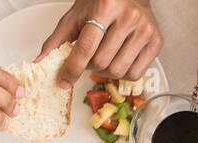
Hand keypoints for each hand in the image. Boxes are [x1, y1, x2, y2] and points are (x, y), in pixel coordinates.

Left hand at [39, 0, 162, 87]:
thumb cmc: (102, 2)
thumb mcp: (76, 15)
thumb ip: (57, 39)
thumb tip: (41, 61)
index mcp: (105, 7)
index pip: (86, 47)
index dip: (72, 68)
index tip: (64, 81)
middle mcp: (129, 17)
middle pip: (102, 62)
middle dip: (90, 66)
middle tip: (88, 58)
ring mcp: (145, 30)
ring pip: (119, 70)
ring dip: (106, 72)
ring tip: (103, 59)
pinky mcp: (156, 41)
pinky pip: (136, 73)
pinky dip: (123, 74)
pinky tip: (118, 61)